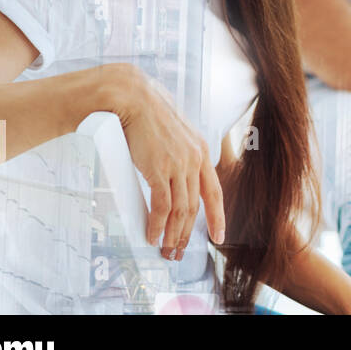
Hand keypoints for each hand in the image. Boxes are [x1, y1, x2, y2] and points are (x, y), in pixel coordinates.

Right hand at [105, 62, 225, 260]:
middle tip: (177, 252)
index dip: (217, 217)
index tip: (218, 236)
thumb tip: (170, 176)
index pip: (214, 191)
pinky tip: (151, 235)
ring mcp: (179, 164)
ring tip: (165, 250)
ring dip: (172, 235)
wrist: (132, 97)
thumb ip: (177, 154)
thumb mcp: (171, 134)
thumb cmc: (146, 113)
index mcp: (201, 150)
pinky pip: (162, 206)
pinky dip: (157, 225)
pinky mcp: (159, 169)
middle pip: (196, 206)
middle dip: (187, 234)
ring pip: (180, 211)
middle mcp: (195, 158)